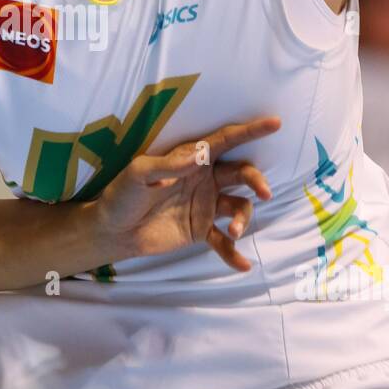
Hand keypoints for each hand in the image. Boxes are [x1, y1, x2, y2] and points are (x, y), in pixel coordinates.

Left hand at [96, 116, 280, 271]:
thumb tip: (198, 155)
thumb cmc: (122, 194)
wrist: (113, 231)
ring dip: (242, 219)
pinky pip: (224, 241)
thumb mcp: (139, 174)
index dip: (251, 131)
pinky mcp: (201, 230)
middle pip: (241, 173)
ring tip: (234, 232)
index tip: (275, 123)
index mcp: (192, 158)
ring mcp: (205, 205)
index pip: (225, 141)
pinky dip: (233, 253)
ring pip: (239, 206)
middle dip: (256, 180)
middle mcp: (205, 179)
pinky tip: (242, 265)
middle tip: (264, 193)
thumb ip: (168, 166)